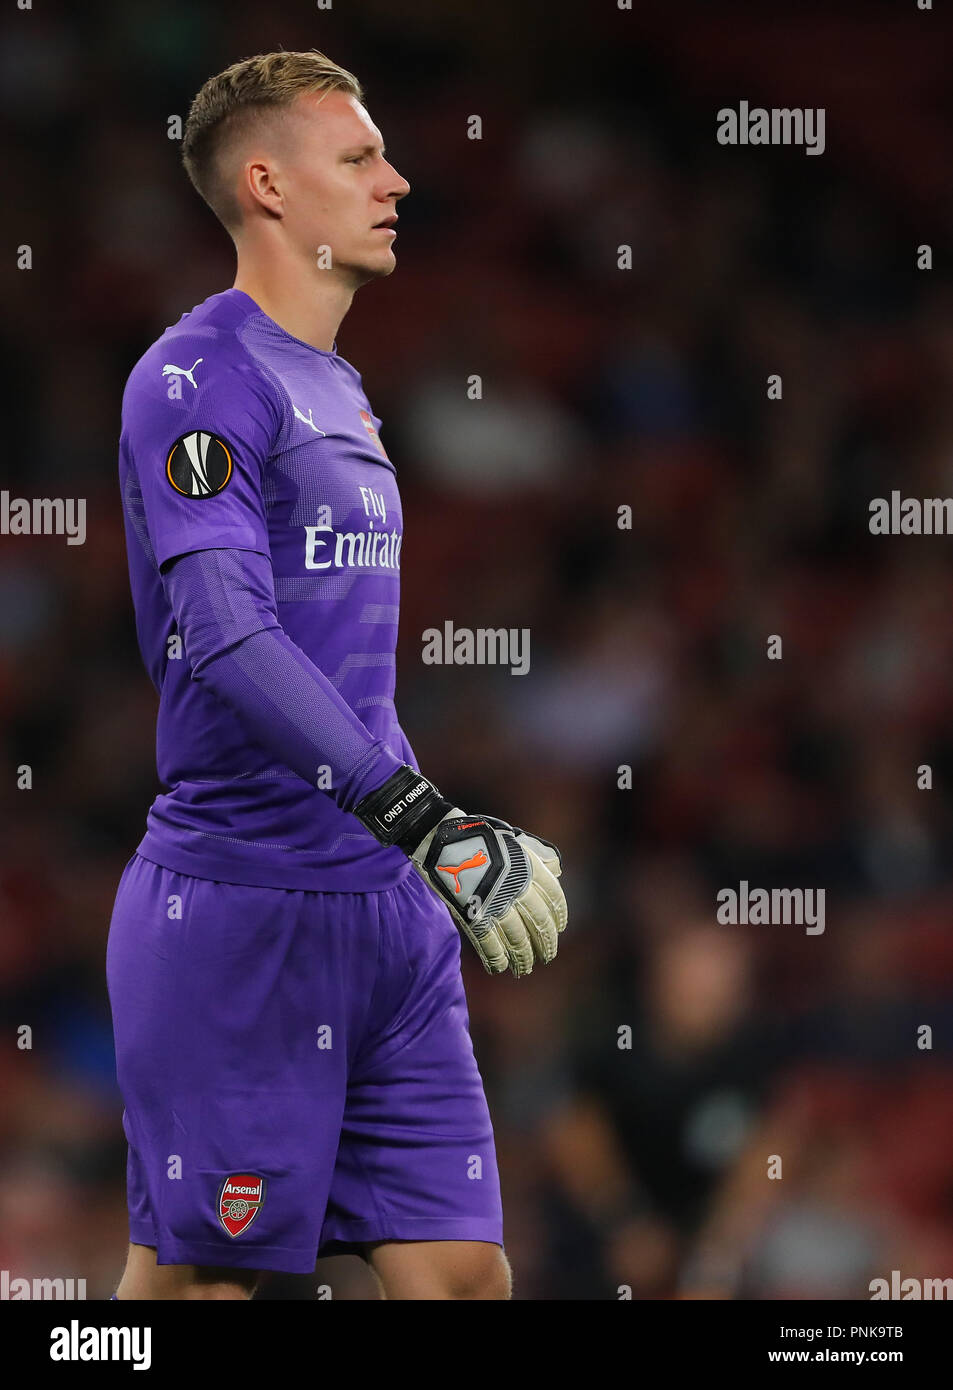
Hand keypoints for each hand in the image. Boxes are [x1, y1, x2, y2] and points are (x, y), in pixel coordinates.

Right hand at [409, 810, 567, 976]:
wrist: (443, 839)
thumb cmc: (478, 837)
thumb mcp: (514, 839)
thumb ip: (537, 854)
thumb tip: (556, 869)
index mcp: (529, 868)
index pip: (554, 898)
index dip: (559, 916)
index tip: (559, 928)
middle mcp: (517, 889)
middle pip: (539, 923)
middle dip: (546, 943)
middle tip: (547, 956)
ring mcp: (496, 904)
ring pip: (518, 939)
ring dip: (523, 958)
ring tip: (524, 969)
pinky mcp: (474, 916)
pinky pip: (490, 945)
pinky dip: (496, 959)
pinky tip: (499, 967)